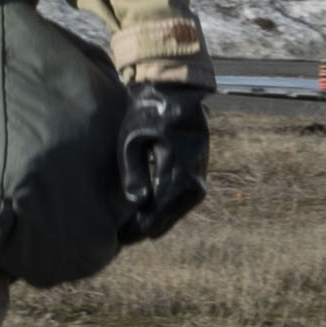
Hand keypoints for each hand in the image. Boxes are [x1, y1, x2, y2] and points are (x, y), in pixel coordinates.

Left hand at [117, 80, 208, 237]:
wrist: (173, 89)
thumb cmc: (146, 112)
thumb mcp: (131, 140)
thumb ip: (134, 172)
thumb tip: (139, 204)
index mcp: (177, 165)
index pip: (161, 207)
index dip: (142, 225)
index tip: (124, 237)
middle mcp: (195, 170)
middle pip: (175, 209)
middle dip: (154, 225)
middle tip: (131, 237)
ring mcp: (201, 166)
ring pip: (185, 203)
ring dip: (167, 216)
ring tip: (145, 228)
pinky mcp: (201, 162)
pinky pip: (190, 192)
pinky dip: (175, 203)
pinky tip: (160, 209)